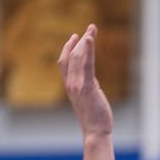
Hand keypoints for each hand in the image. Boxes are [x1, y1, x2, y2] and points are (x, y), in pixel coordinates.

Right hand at [60, 25, 112, 139]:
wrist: (95, 132)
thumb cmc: (94, 119)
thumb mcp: (88, 100)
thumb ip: (87, 88)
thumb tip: (92, 83)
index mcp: (70, 86)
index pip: (64, 62)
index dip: (68, 48)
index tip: (76, 37)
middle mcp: (71, 84)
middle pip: (71, 56)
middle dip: (80, 40)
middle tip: (90, 28)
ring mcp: (77, 85)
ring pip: (78, 57)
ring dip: (86, 41)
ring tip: (92, 29)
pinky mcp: (87, 86)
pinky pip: (86, 64)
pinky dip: (88, 50)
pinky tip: (90, 39)